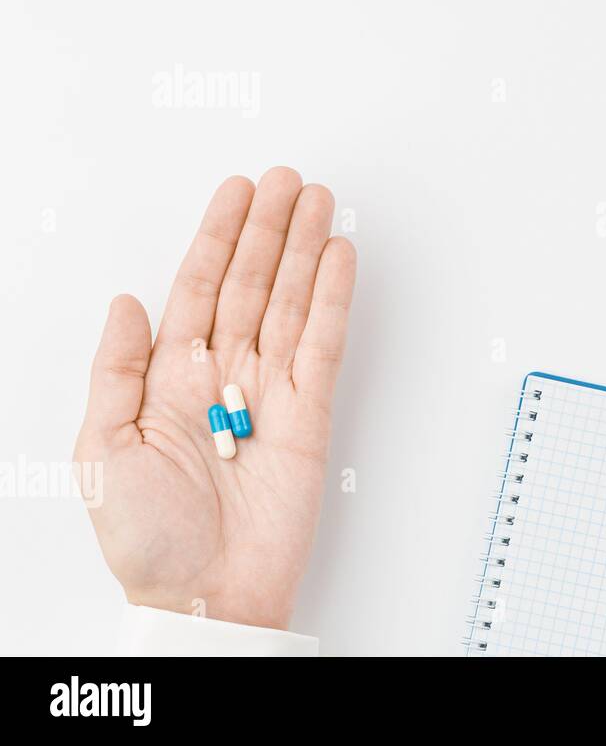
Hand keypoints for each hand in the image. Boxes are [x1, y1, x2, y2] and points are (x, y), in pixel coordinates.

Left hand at [74, 168, 356, 628]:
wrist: (205, 595)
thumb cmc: (148, 539)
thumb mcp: (98, 453)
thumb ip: (114, 371)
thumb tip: (128, 303)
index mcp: (169, 378)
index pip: (199, 287)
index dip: (218, 236)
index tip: (237, 193)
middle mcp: (222, 375)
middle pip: (250, 283)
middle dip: (269, 228)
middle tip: (289, 180)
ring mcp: (269, 390)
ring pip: (289, 301)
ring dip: (304, 250)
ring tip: (318, 203)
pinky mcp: (310, 412)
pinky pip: (322, 343)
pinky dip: (332, 299)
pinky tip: (337, 260)